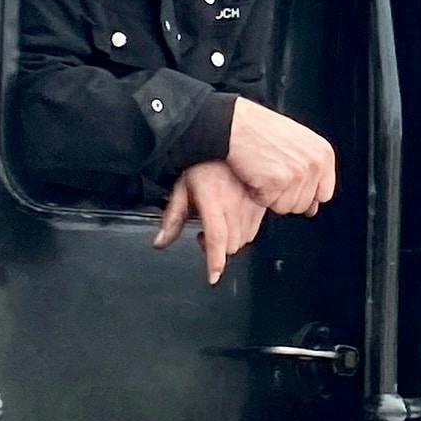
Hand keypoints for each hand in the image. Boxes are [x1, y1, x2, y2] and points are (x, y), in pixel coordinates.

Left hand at [154, 160, 269, 285]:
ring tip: (218, 227)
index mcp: (213, 200)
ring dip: (229, 241)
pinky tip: (231, 221)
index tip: (212, 276)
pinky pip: (254, 231)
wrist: (228, 143)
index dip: (215, 261)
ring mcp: (251, 204)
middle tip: (203, 236)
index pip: (217, 237)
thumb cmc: (203, 165)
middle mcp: (235, 203)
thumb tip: (160, 242)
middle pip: (230, 244)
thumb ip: (172, 218)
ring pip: (243, 240)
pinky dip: (242, 233)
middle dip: (216, 249)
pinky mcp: (260, 204)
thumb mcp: (181, 188)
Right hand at [224, 98, 337, 215]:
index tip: (286, 182)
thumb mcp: (297, 143)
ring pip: (285, 207)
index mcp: (324, 154)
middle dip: (283, 196)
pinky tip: (252, 173)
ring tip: (261, 171)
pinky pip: (267, 203)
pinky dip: (255, 193)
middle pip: (303, 205)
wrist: (234, 123)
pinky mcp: (278, 181)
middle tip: (269, 172)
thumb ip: (310, 170)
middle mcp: (315, 164)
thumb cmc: (260, 131)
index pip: (323, 194)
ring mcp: (298, 173)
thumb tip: (313, 209)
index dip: (302, 193)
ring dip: (269, 195)